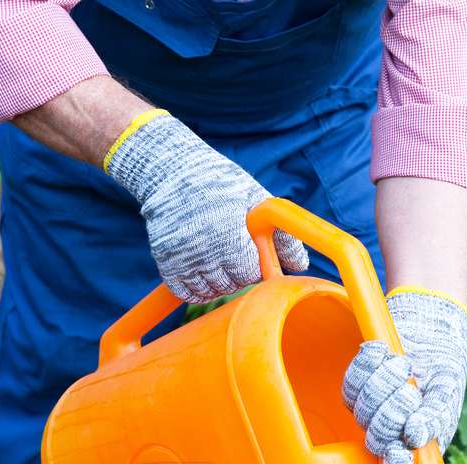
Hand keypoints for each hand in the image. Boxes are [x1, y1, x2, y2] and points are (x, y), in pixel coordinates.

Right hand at [106, 110, 307, 302]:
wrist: (170, 169)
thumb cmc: (219, 182)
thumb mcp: (255, 199)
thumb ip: (281, 233)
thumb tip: (301, 265)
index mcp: (229, 233)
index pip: (249, 274)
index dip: (255, 268)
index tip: (253, 256)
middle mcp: (204, 248)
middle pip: (230, 285)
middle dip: (239, 277)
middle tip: (238, 259)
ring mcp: (182, 255)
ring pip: (209, 290)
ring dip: (219, 284)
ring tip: (222, 265)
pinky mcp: (164, 258)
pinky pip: (184, 291)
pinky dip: (196, 290)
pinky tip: (205, 277)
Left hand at [341, 289, 466, 463]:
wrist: (429, 333)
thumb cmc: (443, 369)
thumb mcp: (446, 393)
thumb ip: (433, 418)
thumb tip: (414, 438)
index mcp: (417, 445)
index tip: (398, 452)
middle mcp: (392, 434)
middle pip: (377, 435)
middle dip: (393, 408)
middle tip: (411, 387)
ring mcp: (371, 412)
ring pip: (361, 408)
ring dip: (383, 381)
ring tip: (402, 364)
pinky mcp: (357, 388)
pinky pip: (350, 383)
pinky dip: (366, 364)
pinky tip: (382, 351)